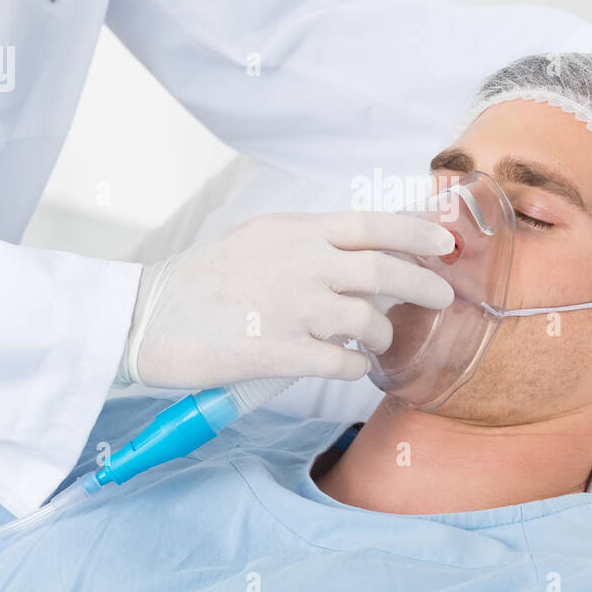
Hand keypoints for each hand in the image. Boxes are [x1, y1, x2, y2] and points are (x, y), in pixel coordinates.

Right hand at [120, 211, 455, 389]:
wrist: (146, 317)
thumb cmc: (202, 280)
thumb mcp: (257, 239)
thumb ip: (308, 242)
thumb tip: (362, 250)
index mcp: (293, 231)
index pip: (370, 223)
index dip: (416, 231)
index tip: (445, 243)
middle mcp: (298, 263)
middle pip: (383, 270)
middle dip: (423, 285)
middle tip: (441, 297)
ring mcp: (289, 308)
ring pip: (368, 321)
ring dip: (383, 335)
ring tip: (377, 341)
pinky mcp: (276, 352)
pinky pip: (342, 363)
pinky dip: (356, 367)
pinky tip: (350, 366)